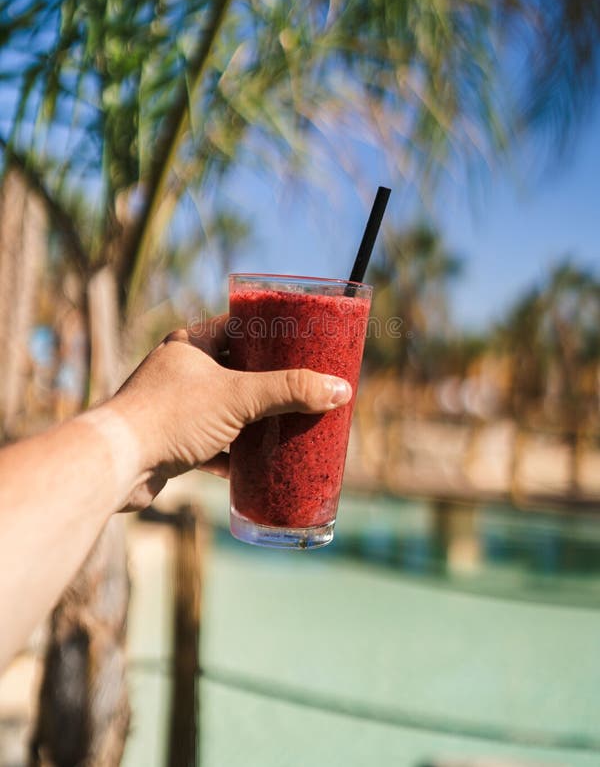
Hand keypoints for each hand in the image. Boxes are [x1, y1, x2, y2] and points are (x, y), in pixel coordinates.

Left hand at [101, 316, 351, 509]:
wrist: (117, 463)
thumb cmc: (171, 415)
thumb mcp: (239, 398)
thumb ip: (289, 391)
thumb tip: (340, 390)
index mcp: (193, 343)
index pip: (241, 326)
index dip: (273, 333)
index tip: (304, 343)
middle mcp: (182, 370)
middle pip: (238, 371)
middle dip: (270, 384)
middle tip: (304, 389)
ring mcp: (175, 406)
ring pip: (226, 409)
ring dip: (254, 420)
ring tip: (289, 425)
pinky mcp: (171, 441)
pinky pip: (213, 443)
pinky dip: (234, 453)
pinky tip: (259, 464)